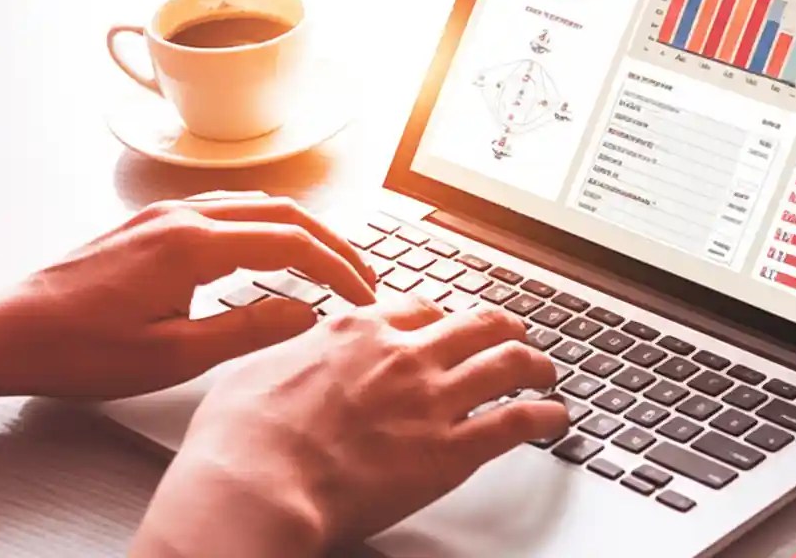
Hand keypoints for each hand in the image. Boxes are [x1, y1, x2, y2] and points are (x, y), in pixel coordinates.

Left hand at [0, 192, 376, 399]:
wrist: (7, 334)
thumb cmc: (79, 350)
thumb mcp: (174, 355)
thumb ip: (250, 330)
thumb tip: (306, 314)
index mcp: (193, 245)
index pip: (292, 243)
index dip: (338, 268)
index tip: (364, 294)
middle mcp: (182, 217)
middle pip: (283, 212)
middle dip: (332, 242)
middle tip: (364, 274)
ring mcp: (163, 215)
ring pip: (255, 204)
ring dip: (301, 229)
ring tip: (329, 262)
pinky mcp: (149, 224)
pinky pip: (226, 209)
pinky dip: (265, 225)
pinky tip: (271, 249)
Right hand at [131, 298, 569, 557]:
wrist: (254, 487)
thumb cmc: (241, 439)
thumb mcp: (254, 368)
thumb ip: (289, 350)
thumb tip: (293, 345)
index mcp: (358, 330)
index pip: (419, 308)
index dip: (440, 317)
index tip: (446, 326)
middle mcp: (405, 355)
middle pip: (476, 324)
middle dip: (503, 327)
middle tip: (514, 334)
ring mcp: (433, 400)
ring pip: (508, 362)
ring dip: (535, 364)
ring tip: (547, 371)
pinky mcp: (450, 451)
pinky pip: (516, 422)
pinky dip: (544, 416)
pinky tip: (555, 417)